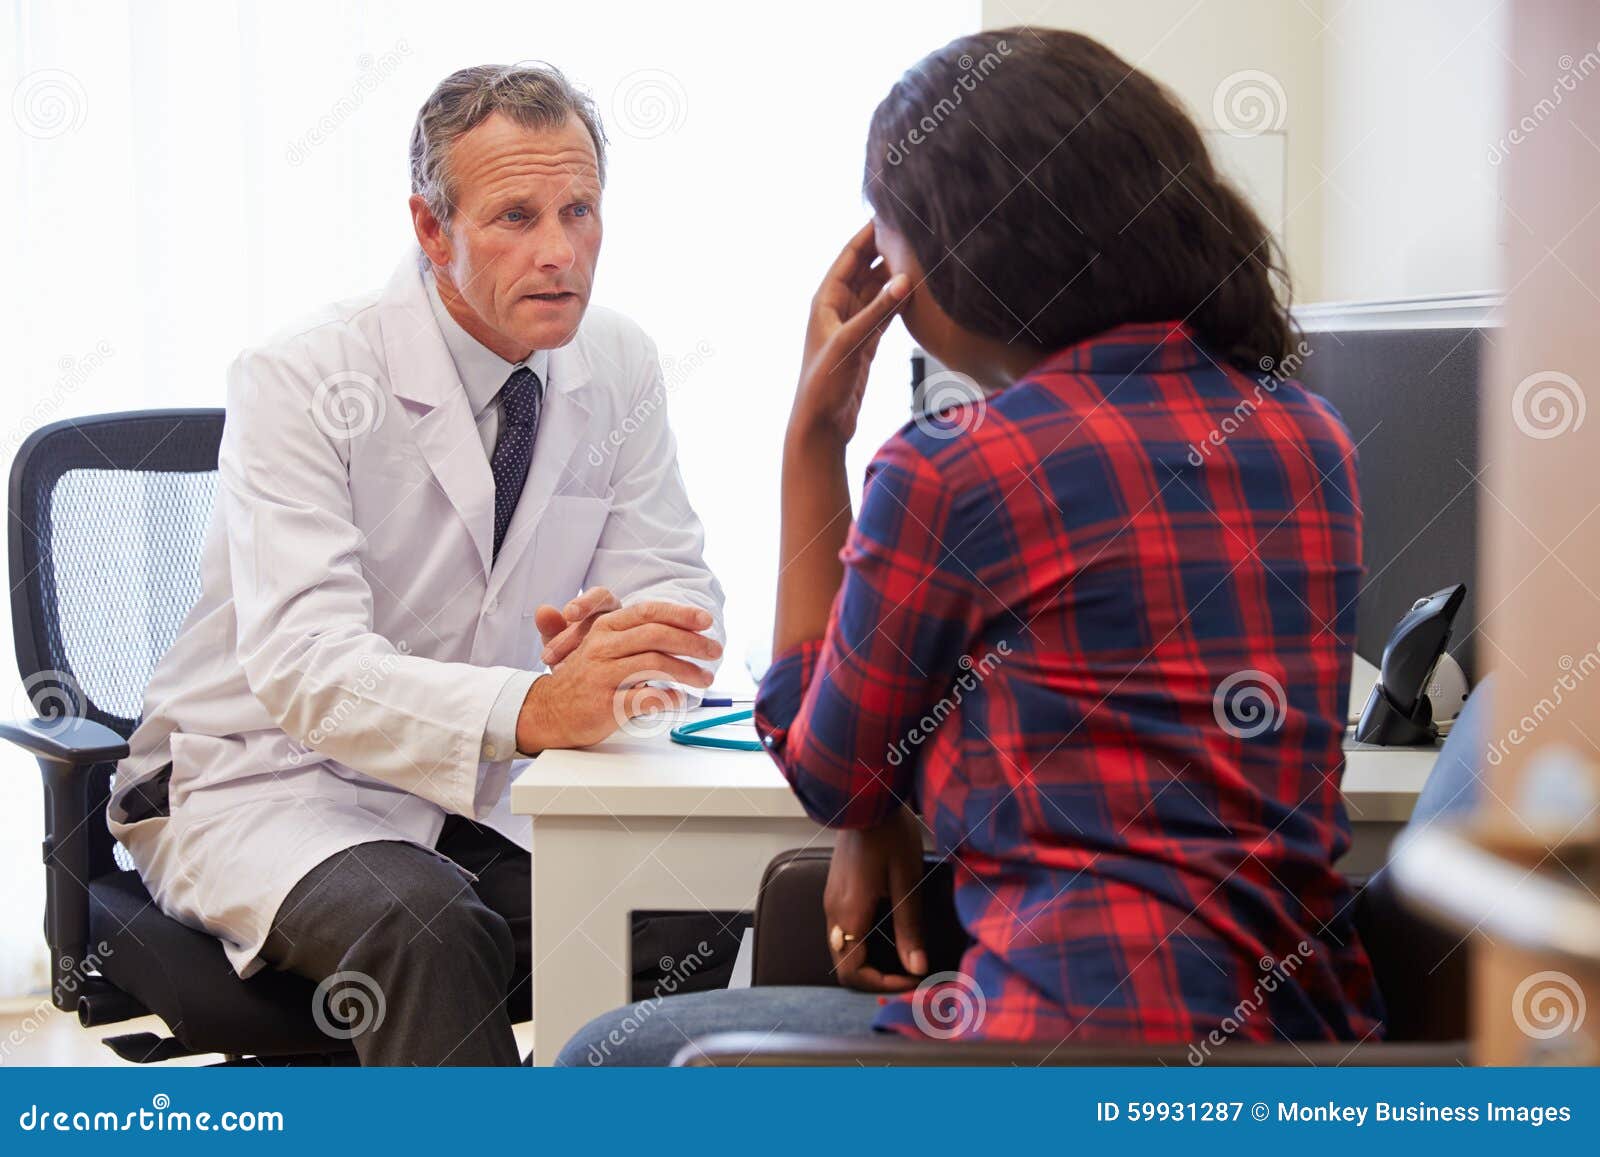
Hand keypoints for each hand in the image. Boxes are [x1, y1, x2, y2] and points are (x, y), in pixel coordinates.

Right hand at [515, 600, 720, 752]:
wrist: (547, 711)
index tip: (707, 621)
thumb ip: (634, 631)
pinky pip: (645, 698)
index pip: (648, 612)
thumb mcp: (601, 645)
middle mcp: (603, 646)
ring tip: (705, 678)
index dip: (680, 614)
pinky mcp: (605, 704)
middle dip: (692, 642)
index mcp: (605, 627)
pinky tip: (683, 699)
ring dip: (687, 671)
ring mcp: (603, 675)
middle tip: (715, 651)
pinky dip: (669, 698)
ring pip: (654, 664)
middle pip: (655, 635)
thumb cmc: (583, 678)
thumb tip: (683, 625)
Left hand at [790, 220, 908, 446]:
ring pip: (877, 292)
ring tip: (923, 255)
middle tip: (915, 230)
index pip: (851, 256)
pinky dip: (898, 302)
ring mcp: (852, 326)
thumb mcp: (850, 344)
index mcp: (825, 301)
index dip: (870, 233)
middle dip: (887, 250)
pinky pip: (884, 314)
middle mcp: (837, 309)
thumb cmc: (823, 386)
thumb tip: (904, 280)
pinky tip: (917, 292)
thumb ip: (877, 312)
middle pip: (866, 269)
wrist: (821, 426)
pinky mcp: (864, 344)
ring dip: (896, 276)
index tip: (892, 212)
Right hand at [824, 806, 928, 991]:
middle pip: (845, 965)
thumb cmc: (888, 834)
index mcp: (848, 914)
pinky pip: (844, 929)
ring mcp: (831, 899)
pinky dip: (864, 942)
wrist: (865, 797)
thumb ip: (909, 928)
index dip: (883, 984)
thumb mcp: (906, 882)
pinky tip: (889, 931)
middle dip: (877, 976)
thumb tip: (917, 967)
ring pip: (843, 948)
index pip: (853, 973)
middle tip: (910, 972)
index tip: (913, 978)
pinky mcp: (836, 889)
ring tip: (903, 955)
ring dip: (870, 960)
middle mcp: (833, 912)